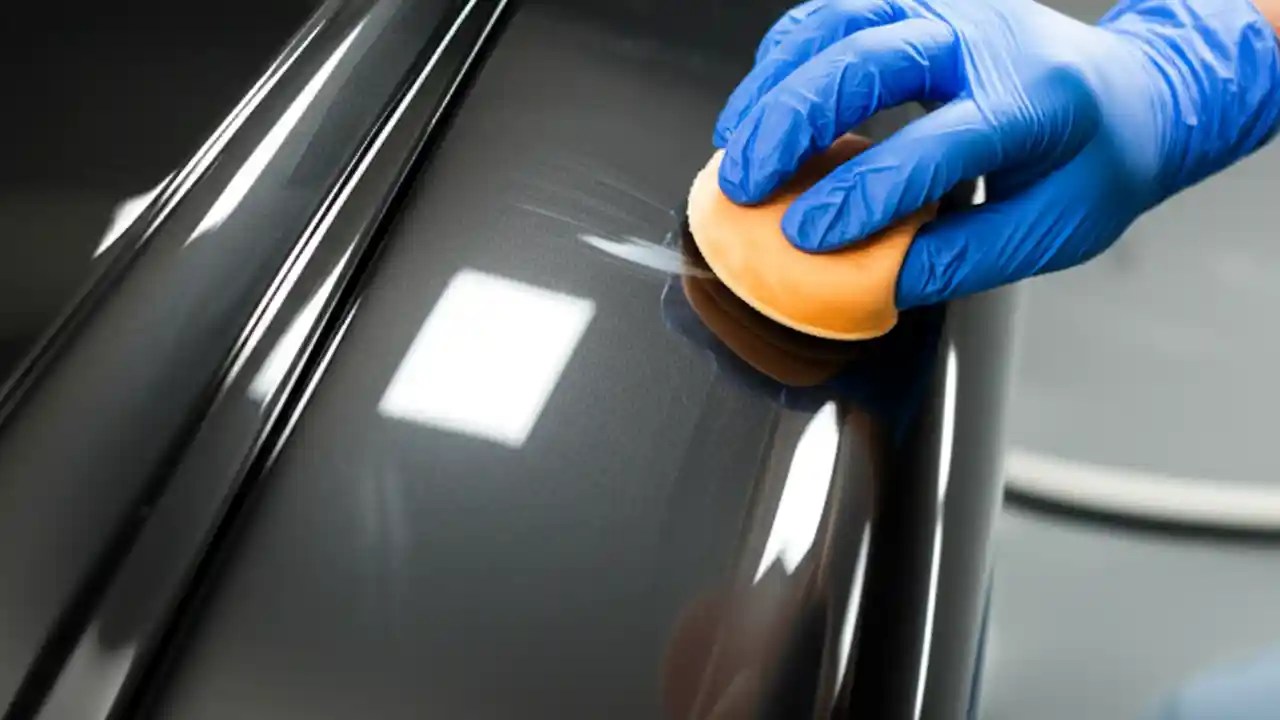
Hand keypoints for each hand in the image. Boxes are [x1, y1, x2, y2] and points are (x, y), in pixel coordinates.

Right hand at [714, 0, 1279, 306]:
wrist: (1136, 91)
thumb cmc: (1098, 163)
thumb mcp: (1049, 232)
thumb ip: (960, 259)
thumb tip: (873, 282)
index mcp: (1035, 104)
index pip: (935, 145)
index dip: (863, 194)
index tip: (805, 238)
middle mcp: (986, 40)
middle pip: (872, 57)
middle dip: (794, 122)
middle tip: (748, 184)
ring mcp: (948, 10)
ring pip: (841, 21)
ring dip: (776, 83)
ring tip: (736, 144)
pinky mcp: (917, 5)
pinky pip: (836, 12)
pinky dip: (787, 54)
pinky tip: (761, 101)